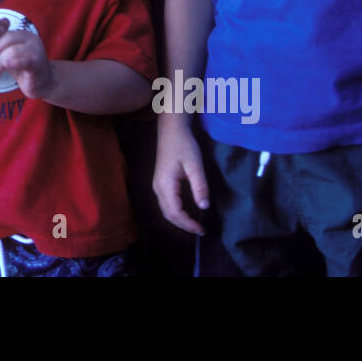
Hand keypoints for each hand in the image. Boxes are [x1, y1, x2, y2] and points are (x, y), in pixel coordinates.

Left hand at [0, 28, 53, 98]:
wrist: (43, 83)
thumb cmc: (23, 69)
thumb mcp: (8, 56)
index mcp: (23, 35)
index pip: (3, 33)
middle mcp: (31, 39)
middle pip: (7, 39)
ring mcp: (36, 50)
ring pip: (12, 50)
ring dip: (0, 61)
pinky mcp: (38, 63)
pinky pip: (24, 61)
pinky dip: (12, 63)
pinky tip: (4, 68)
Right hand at [152, 119, 209, 234]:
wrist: (171, 130)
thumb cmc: (183, 144)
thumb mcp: (195, 164)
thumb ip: (199, 186)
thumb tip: (204, 207)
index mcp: (165, 185)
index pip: (175, 213)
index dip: (188, 224)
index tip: (202, 229)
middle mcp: (158, 188)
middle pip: (169, 215)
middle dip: (184, 225)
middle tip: (201, 230)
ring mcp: (158, 185)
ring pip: (166, 210)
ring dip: (180, 220)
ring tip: (195, 225)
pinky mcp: (161, 183)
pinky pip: (167, 204)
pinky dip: (176, 212)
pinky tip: (187, 213)